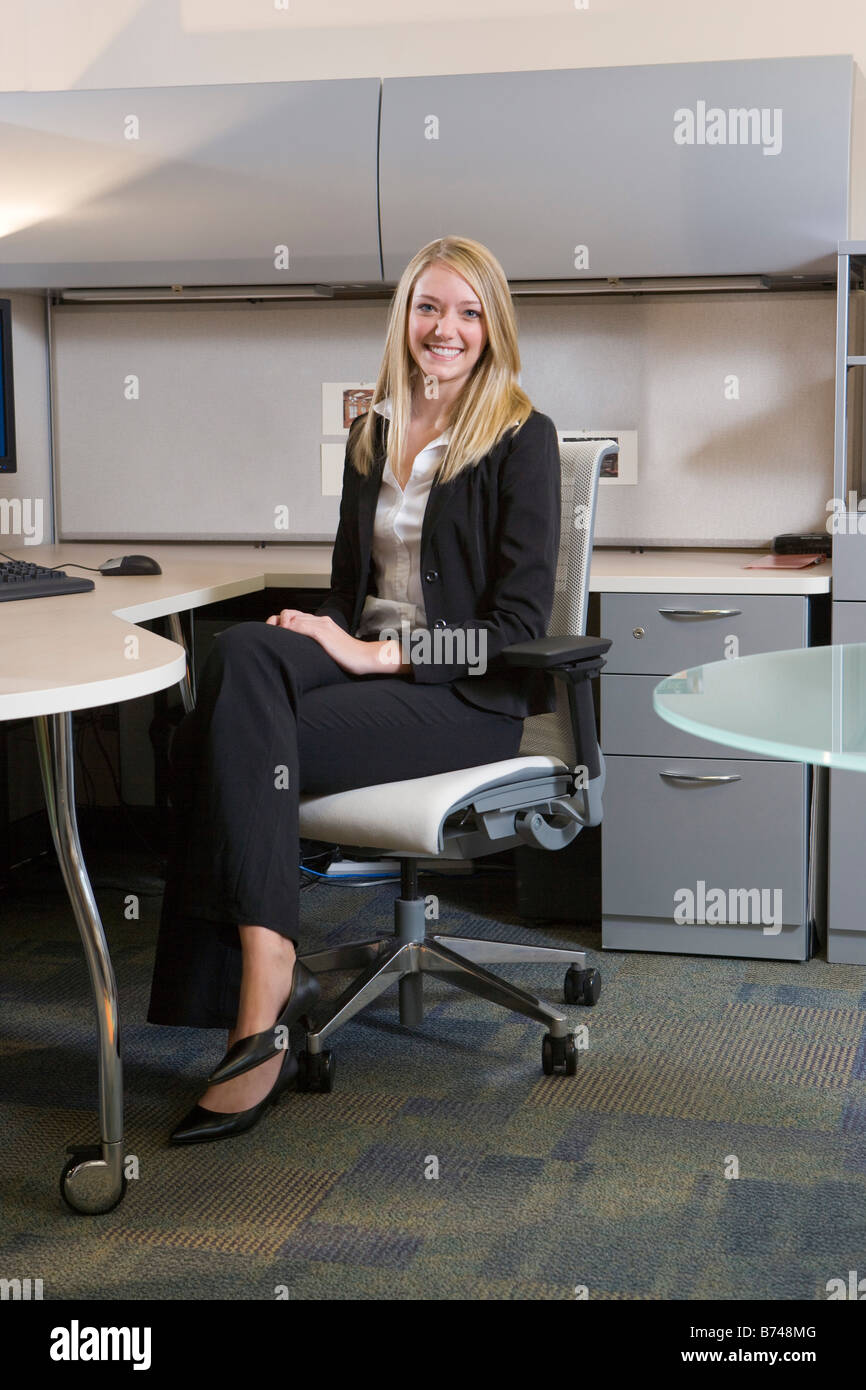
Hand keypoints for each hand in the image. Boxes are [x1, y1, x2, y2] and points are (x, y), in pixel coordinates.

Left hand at [265, 609, 400, 675]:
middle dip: (275, 623)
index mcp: (322, 623)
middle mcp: (321, 620)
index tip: (274, 633)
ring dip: (280, 627)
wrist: (365, 657)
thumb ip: (315, 643)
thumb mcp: (328, 648)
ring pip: (293, 618)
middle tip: (270, 635)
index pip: (294, 615)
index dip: (280, 622)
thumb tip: (301, 650)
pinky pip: (302, 626)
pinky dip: (291, 630)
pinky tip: (286, 637)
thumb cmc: (348, 657)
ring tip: (275, 638)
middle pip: (289, 613)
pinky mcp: (324, 633)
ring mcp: (322, 625)